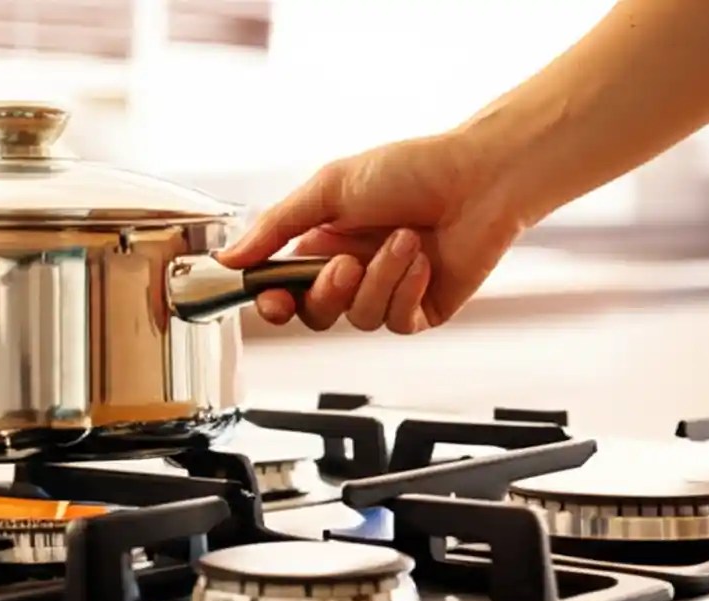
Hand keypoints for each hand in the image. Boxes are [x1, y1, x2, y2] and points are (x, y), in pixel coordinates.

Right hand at [216, 132, 524, 333]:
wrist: (480, 177)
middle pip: (316, 315)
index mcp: (323, 242)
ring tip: (404, 241)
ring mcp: (388, 292)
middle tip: (346, 264)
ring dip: (380, 281)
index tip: (272, 299)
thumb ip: (276, 227)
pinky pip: (397, 322)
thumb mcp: (330, 188)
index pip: (283, 290)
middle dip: (327, 293)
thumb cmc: (412, 170)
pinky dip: (406, 291)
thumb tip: (228, 256)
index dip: (273, 302)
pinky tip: (422, 261)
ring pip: (359, 319)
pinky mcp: (423, 308)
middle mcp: (353, 271)